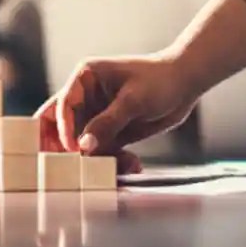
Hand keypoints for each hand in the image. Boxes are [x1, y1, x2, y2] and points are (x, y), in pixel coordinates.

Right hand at [36, 55, 199, 168]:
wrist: (186, 84)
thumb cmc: (160, 80)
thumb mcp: (133, 100)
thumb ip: (107, 123)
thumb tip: (83, 146)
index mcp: (85, 79)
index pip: (63, 105)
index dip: (64, 128)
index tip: (74, 149)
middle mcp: (85, 98)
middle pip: (59, 124)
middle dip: (62, 147)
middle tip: (67, 167)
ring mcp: (97, 116)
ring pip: (83, 144)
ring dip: (96, 158)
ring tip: (123, 164)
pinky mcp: (110, 132)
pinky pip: (102, 152)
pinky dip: (114, 161)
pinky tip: (133, 163)